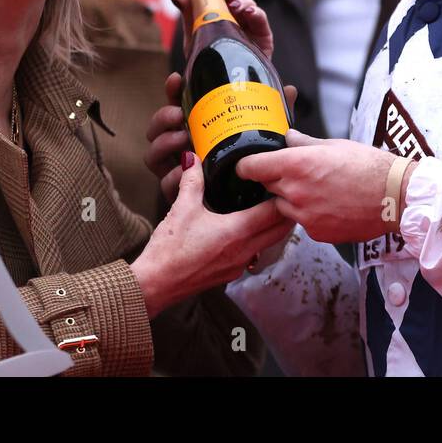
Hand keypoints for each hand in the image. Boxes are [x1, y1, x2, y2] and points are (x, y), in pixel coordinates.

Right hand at [129, 152, 294, 318]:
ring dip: (275, 228)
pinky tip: (248, 230)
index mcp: (238, 231)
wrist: (155, 285)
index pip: (275, 212)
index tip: (282, 182)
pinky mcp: (231, 274)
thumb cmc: (169, 249)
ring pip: (270, 244)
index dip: (282, 196)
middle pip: (281, 230)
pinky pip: (255, 254)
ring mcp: (240, 265)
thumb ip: (192, 180)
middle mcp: (245, 250)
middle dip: (286, 212)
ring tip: (270, 209)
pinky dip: (259, 241)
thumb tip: (192, 157)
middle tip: (284, 193)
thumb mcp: (182, 208)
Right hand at [146, 71, 297, 202]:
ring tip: (184, 140)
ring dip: (165, 144)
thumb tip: (290, 91)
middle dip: (163, 118)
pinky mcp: (178, 198)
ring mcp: (176, 173)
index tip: (177, 78)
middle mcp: (180, 151)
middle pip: (158, 129)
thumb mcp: (259, 142)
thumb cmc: (250, 175)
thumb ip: (270, 117)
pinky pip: (166, 185)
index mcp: (194, 131)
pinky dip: (173, 177)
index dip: (172, 91)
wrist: (244, 221)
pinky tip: (183, 170)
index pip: (177, 106)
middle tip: (180, 115)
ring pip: (154, 155)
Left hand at [168, 0, 274, 58]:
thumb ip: (188, 16)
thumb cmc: (209, 62)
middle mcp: (231, 10)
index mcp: (214, 7)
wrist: (225, 86)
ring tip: (235, 7)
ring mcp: (247, 21)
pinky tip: (249, 14)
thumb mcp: (194, 38)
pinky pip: (260, 18)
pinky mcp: (262, 35)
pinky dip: (255, 12)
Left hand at [235, 130, 411, 243]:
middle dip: (276, 180)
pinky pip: (302, 222)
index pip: (251, 168)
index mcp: (296, 164)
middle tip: (296, 174)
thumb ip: (304, 144)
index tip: (247, 167)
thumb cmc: (368, 166)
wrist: (394, 197)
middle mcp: (295, 191)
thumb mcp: (334, 145)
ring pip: (283, 206)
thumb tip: (288, 138)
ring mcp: (304, 216)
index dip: (247, 167)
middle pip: (268, 187)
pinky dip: (309, 215)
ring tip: (317, 191)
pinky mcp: (316, 232)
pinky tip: (328, 205)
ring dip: (291, 199)